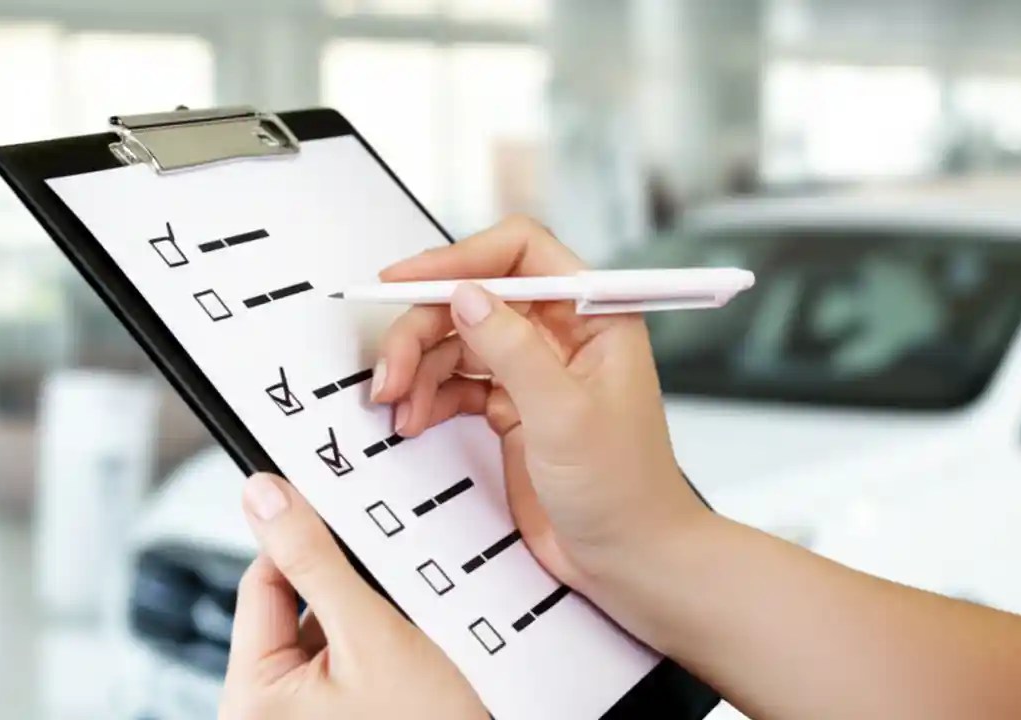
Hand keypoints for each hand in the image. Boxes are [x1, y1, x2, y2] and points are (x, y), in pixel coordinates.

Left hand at [220, 472, 486, 719]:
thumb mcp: (371, 635)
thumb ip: (314, 562)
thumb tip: (264, 499)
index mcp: (251, 698)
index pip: (261, 582)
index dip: (305, 545)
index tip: (345, 518)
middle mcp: (263, 714)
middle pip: (293, 607)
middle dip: (343, 588)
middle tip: (391, 583)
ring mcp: (298, 718)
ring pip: (323, 631)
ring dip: (364, 616)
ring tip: (408, 627)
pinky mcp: (331, 718)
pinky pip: (343, 660)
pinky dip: (375, 644)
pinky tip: (410, 650)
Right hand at [372, 216, 708, 597]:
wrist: (629, 558)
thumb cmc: (624, 491)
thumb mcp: (565, 416)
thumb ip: (513, 350)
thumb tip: (466, 295)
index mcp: (594, 316)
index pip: (520, 253)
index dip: (461, 258)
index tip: (409, 281)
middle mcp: (562, 334)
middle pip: (475, 297)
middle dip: (425, 327)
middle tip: (391, 371)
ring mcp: (534, 370)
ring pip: (458, 340)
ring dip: (418, 367)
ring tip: (397, 405)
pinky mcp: (512, 407)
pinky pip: (456, 382)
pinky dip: (428, 396)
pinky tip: (413, 420)